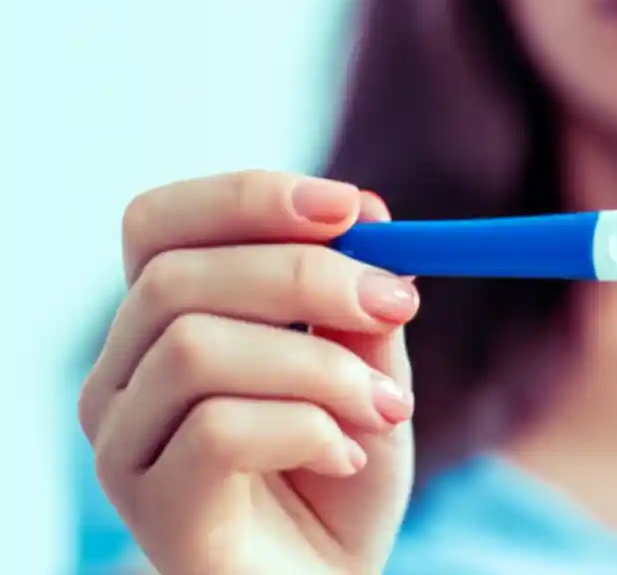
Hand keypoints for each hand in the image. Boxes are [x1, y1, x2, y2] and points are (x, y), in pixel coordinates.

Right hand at [79, 171, 419, 574]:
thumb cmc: (342, 472)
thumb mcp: (366, 371)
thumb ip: (358, 303)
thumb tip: (370, 216)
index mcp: (162, 324)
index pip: (158, 225)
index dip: (246, 199)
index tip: (350, 207)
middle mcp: (122, 377)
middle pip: (176, 277)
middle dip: (306, 274)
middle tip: (402, 299)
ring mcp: (125, 446)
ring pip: (195, 349)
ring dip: (320, 365)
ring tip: (383, 407)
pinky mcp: (153, 508)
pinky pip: (217, 430)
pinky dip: (308, 428)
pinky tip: (347, 455)